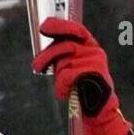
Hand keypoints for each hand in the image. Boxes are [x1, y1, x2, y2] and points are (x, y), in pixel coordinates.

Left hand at [32, 17, 129, 134]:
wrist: (97, 108)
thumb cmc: (79, 85)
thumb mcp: (69, 65)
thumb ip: (60, 54)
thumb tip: (41, 44)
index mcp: (89, 45)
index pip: (75, 30)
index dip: (59, 26)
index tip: (44, 27)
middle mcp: (94, 50)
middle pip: (64, 46)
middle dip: (47, 56)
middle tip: (36, 66)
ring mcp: (96, 61)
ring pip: (65, 62)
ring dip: (58, 76)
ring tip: (61, 85)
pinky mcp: (95, 74)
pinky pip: (68, 75)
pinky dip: (62, 86)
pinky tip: (66, 92)